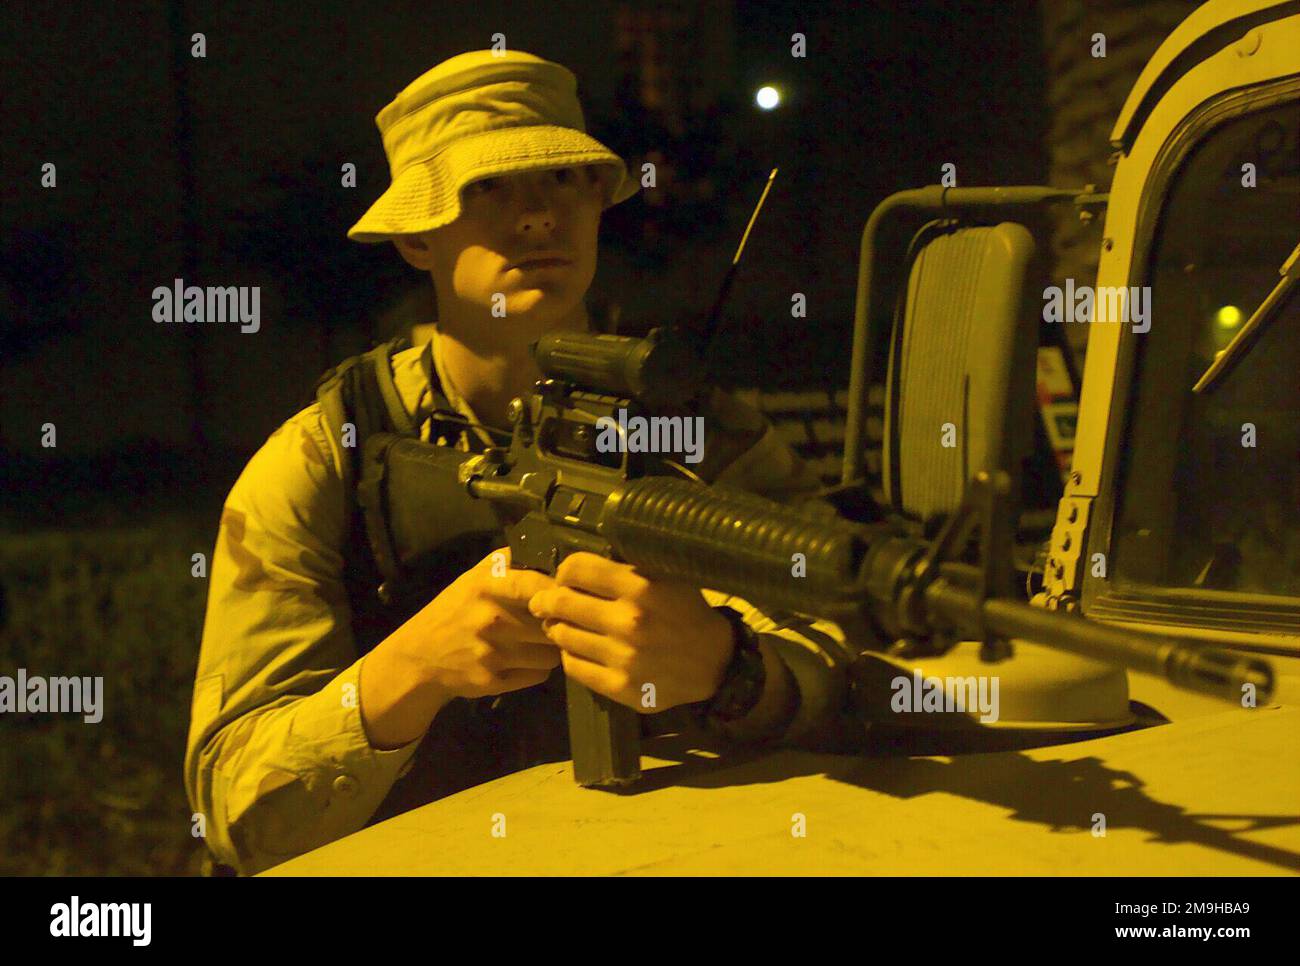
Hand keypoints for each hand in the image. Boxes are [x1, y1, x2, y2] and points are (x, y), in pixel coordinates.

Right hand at [361, 547, 560, 748]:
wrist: (419, 658)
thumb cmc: (455, 611)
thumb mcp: (475, 576)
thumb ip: (511, 561)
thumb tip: (553, 551)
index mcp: (486, 586)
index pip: (537, 585)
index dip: (558, 591)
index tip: (566, 594)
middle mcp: (490, 619)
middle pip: (552, 622)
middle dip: (558, 623)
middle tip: (553, 622)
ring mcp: (492, 653)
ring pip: (552, 652)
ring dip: (551, 648)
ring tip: (539, 642)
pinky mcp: (494, 682)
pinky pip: (540, 674)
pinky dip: (538, 668)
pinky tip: (524, 660)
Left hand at [527, 552, 734, 712]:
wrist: (714, 663)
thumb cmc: (685, 611)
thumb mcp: (665, 576)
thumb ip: (625, 567)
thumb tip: (576, 565)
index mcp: (641, 586)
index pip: (576, 568)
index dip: (565, 571)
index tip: (566, 577)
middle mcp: (629, 621)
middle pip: (561, 602)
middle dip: (547, 600)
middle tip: (544, 602)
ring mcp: (623, 657)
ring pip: (562, 636)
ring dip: (557, 628)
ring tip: (563, 625)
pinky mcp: (620, 687)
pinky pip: (573, 666)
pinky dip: (570, 655)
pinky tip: (579, 649)